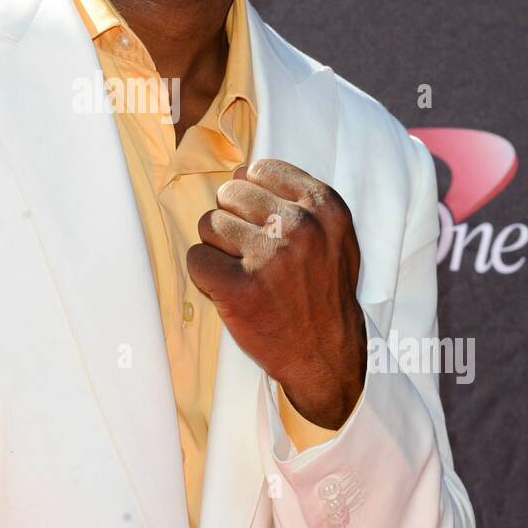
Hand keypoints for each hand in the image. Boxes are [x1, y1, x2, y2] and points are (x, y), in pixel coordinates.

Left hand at [186, 158, 366, 429]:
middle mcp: (299, 227)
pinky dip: (204, 275)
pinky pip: (195, 259)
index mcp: (324, 207)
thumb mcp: (332, 236)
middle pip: (229, 194)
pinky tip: (226, 288)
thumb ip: (294, 198)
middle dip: (231, 220)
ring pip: (208, 224)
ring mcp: (269, 258)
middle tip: (248, 252)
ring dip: (217, 248)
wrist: (327, 357)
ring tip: (241, 271)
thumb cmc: (324, 292)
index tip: (262, 223)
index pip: (259, 170)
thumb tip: (240, 171)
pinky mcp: (240, 290)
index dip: (252, 197)